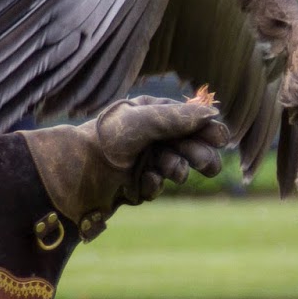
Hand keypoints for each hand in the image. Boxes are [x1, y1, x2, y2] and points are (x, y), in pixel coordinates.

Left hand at [21, 96, 229, 238]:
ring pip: (173, 167)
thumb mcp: (144, 121)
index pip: (186, 121)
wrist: (75, 171)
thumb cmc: (107, 138)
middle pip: (184, 146)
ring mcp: (141, 161)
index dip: (205, 129)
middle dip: (197, 154)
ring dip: (176, 169)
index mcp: (148, 114)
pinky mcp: (133, 185)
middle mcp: (146, 137)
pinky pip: (154, 186)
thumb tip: (211, 112)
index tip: (222, 139)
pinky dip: (152, 185)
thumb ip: (177, 118)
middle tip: (209, 166)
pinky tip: (144, 183)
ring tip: (174, 172)